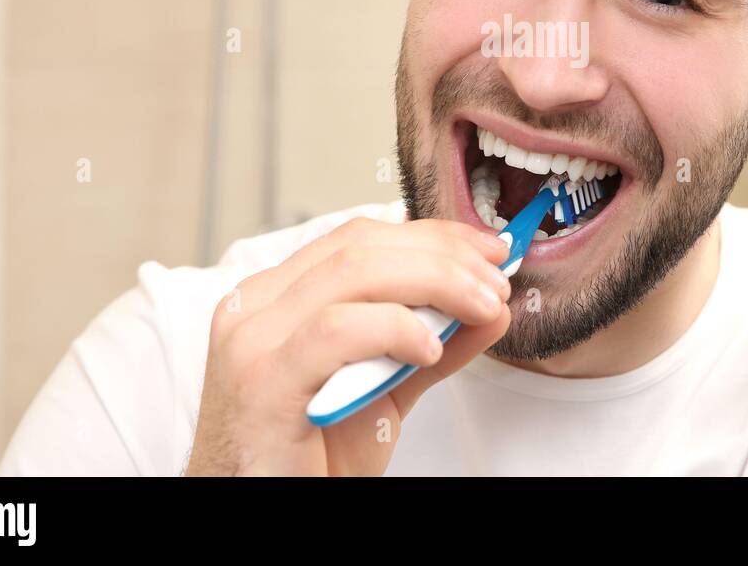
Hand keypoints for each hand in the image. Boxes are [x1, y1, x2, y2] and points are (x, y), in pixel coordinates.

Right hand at [185, 217, 511, 475]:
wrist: (259, 511)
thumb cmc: (308, 457)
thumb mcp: (385, 389)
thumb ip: (432, 344)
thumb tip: (490, 308)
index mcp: (277, 297)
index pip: (359, 238)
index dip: (430, 236)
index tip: (486, 251)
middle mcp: (257, 308)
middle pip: (361, 246)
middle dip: (443, 256)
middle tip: (495, 282)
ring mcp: (253, 340)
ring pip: (353, 272)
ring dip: (435, 282)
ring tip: (480, 308)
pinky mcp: (263, 381)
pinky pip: (337, 330)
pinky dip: (395, 329)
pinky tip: (428, 349)